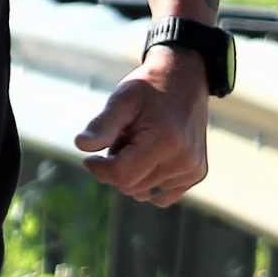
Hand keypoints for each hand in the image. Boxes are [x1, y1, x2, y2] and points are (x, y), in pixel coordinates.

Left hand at [75, 47, 209, 205]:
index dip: (100, 169)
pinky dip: (148, 182)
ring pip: (143, 192)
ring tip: (139, 143)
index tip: (91, 157)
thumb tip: (81, 144)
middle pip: (130, 187)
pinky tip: (152, 157)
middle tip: (122, 139)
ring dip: (132, 173)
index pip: (122, 176)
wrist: (184, 79)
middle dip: (117, 168)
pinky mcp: (196, 174)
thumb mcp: (122, 100)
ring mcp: (192, 170)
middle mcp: (184, 160)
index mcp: (166, 141)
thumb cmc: (148, 89)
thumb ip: (102, 124)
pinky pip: (161, 197)